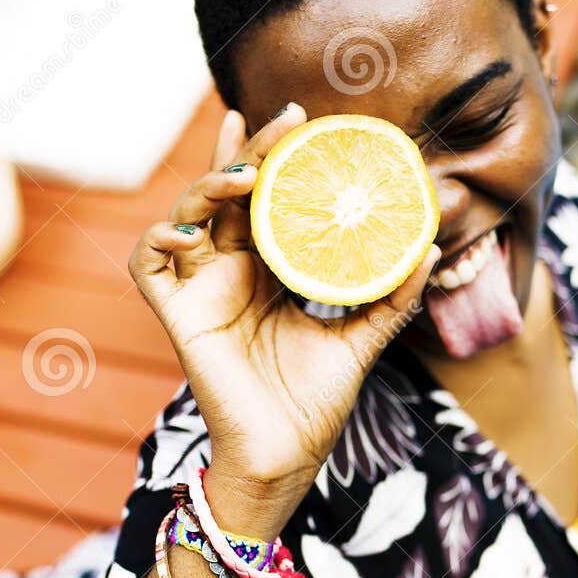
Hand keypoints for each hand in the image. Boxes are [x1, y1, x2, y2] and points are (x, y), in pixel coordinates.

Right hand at [129, 103, 438, 517]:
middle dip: (248, 150)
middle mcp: (230, 272)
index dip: (271, 155)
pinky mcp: (177, 317)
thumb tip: (429, 249)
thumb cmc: (314, 404)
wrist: (287, 457)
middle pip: (228, 192)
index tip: (301, 120)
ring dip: (209, 185)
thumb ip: (391, 296)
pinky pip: (149, 266)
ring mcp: (201, 291)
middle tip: (284, 120)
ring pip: (187, 214)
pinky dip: (158, 239)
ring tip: (246, 175)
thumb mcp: (362, 340)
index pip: (264, 197)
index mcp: (267, 271)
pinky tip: (187, 231)